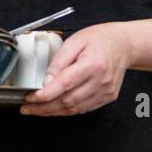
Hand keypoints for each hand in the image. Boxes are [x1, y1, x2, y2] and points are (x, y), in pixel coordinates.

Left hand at [21, 22, 135, 116]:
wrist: (124, 45)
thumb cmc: (100, 39)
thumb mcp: (75, 41)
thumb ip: (59, 61)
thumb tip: (46, 80)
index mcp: (93, 64)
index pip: (65, 85)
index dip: (45, 95)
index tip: (30, 97)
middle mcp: (101, 80)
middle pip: (68, 101)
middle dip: (44, 107)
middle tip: (27, 107)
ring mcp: (106, 91)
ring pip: (74, 109)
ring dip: (53, 112)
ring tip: (36, 110)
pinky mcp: (107, 97)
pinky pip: (83, 109)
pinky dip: (66, 111)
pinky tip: (54, 108)